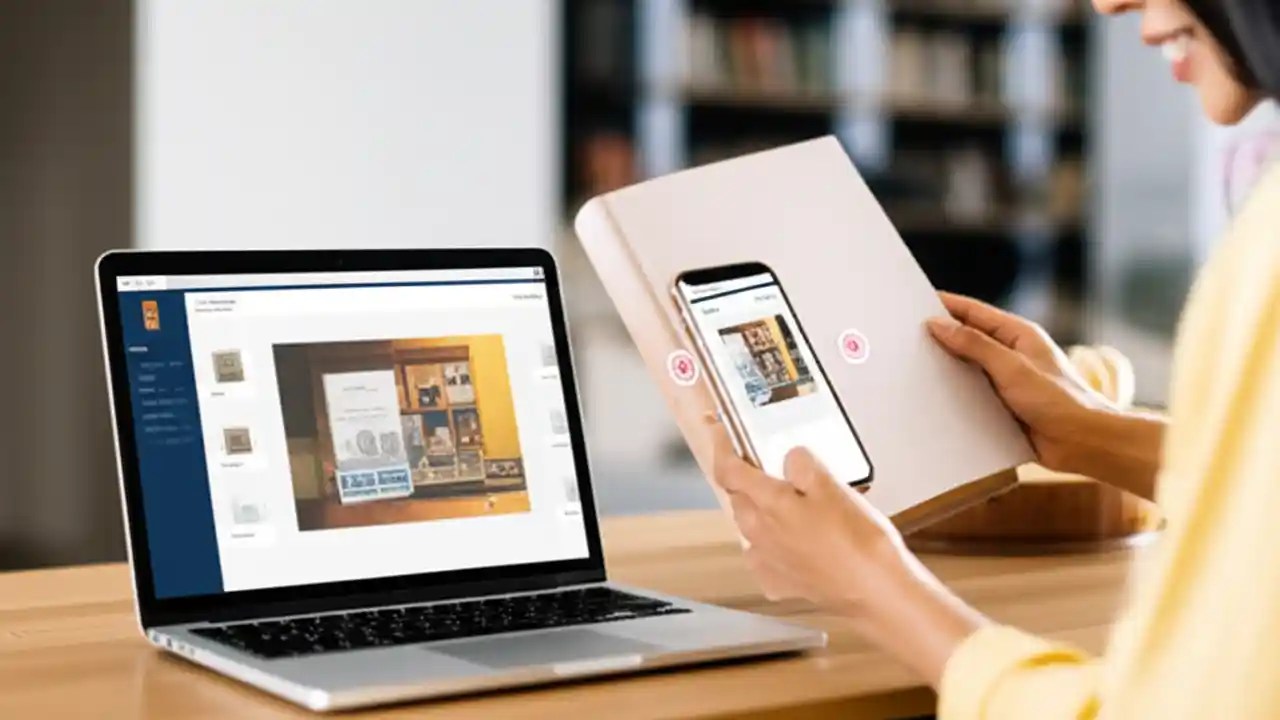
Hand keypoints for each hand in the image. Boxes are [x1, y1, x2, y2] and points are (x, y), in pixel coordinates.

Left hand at [706, 418, 987, 685]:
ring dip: (761, 512)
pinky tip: (796, 542)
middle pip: (739, 499)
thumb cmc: (857, 539)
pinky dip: (773, 544)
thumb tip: (790, 458)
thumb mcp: (833, 487)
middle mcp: (758, 533)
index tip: (720, 433)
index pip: (728, 471)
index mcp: (768, 504)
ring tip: (790, 505)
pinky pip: (765, 556)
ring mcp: (766, 561)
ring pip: (751, 527)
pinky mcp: (779, 583)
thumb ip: (804, 467)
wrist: (875, 591)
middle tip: (767, 469)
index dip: (722, 448)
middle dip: (746, 481)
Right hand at [926, 292, 1112, 472]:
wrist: (1084, 443)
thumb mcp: (1012, 368)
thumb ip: (975, 345)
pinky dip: (955, 396)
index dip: (946, 305)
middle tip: (908, 336)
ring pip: (967, 368)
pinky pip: (972, 395)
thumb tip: (940, 325)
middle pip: (968, 338)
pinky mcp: (1003, 405)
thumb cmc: (1060, 401)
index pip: (974, 312)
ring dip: (946, 369)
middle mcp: (1012, 354)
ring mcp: (1007, 380)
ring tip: (915, 368)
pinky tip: (935, 400)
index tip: (917, 302)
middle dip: (940, 337)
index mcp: (1018, 335)